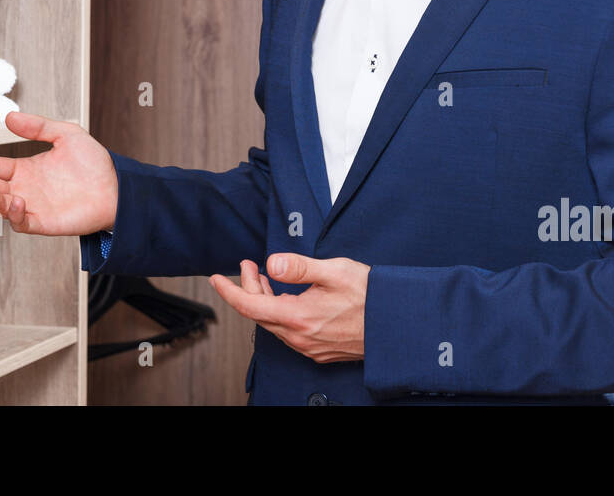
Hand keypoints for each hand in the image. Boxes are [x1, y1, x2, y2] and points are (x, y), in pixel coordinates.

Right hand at [0, 111, 117, 236]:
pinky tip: (17, 201)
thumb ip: (39, 126)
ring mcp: (33, 206)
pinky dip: (15, 215)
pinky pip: (21, 223)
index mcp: (26, 169)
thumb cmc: (94, 164)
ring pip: (0, 206)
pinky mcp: (44, 222)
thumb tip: (10, 117)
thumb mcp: (66, 134)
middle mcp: (25, 188)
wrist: (117, 186)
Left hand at [209, 254, 369, 362]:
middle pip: (260, 314)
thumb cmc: (371, 296)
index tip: (216, 279)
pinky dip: (279, 313)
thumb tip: (272, 263)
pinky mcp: (319, 350)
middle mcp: (300, 337)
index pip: (250, 306)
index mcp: (298, 317)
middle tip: (250, 265)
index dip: (229, 291)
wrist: (397, 325)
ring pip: (274, 324)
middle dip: (249, 288)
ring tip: (266, 278)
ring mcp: (309, 347)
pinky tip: (286, 299)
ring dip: (264, 301)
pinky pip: (288, 332)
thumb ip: (299, 267)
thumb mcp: (335, 271)